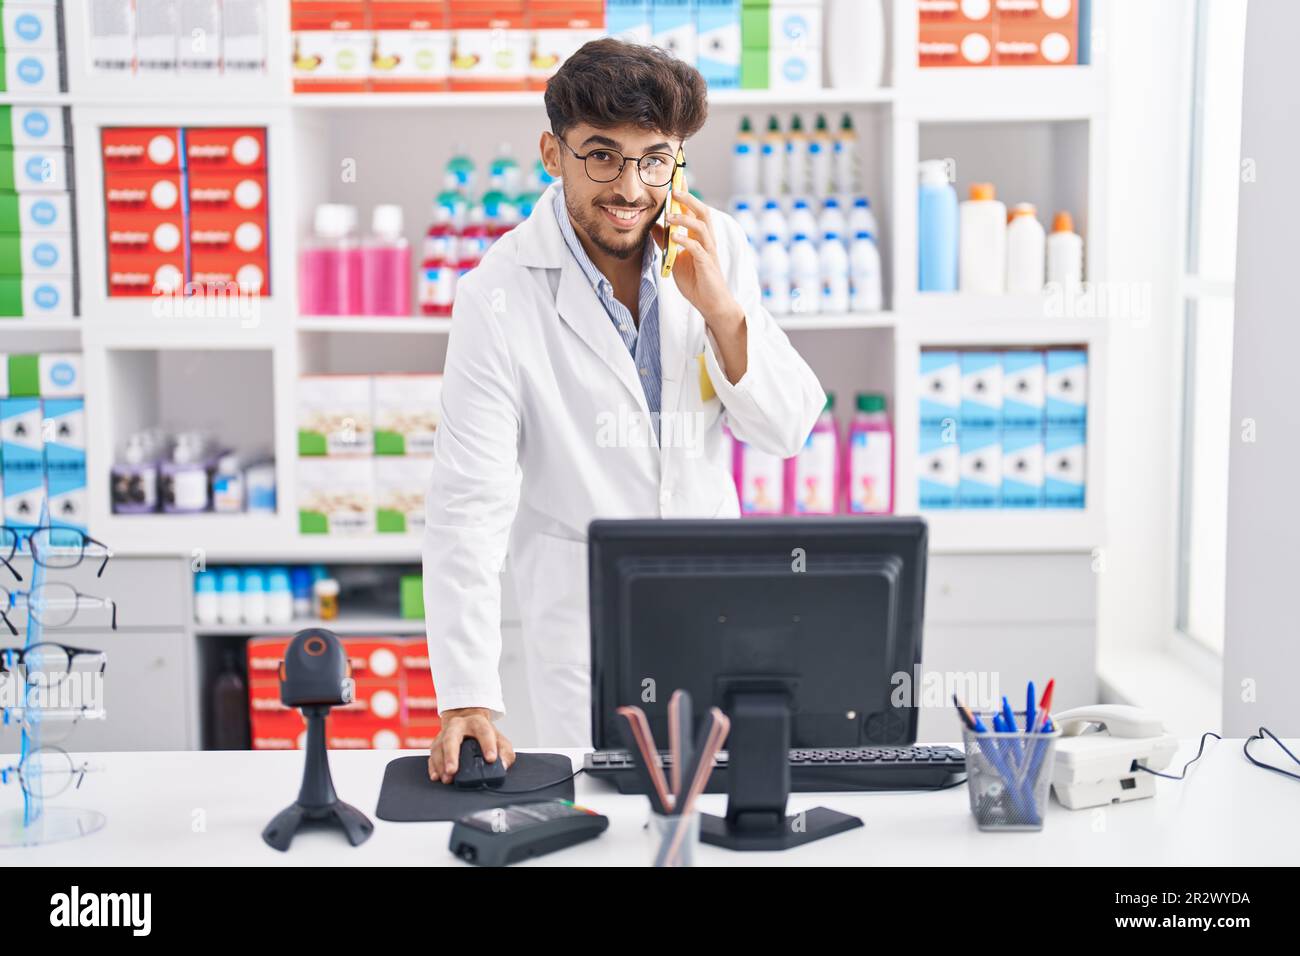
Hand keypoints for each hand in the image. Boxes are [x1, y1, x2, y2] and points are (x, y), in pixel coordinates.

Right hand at [428, 707, 515, 784]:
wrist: (467, 723)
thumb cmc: (484, 735)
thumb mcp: (499, 740)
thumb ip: (505, 753)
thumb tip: (503, 766)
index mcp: (477, 723)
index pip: (483, 732)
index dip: (488, 745)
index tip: (491, 759)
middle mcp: (458, 726)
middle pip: (451, 738)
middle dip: (451, 755)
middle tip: (453, 770)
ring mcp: (444, 734)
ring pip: (439, 747)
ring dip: (441, 764)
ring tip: (447, 778)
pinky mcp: (436, 744)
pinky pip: (432, 755)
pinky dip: (433, 767)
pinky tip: (436, 776)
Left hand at [652, 189, 743, 331]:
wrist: (710, 303)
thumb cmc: (695, 280)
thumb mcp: (674, 258)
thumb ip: (665, 241)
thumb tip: (652, 225)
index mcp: (698, 236)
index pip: (693, 210)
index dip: (686, 193)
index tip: (677, 177)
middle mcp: (706, 240)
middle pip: (702, 211)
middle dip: (689, 198)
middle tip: (675, 188)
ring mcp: (708, 251)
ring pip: (701, 226)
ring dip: (685, 219)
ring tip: (669, 215)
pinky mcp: (707, 264)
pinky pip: (697, 248)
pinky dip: (685, 241)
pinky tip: (673, 237)